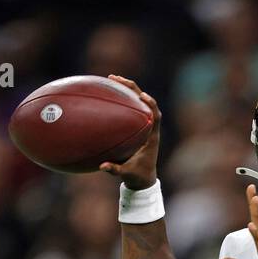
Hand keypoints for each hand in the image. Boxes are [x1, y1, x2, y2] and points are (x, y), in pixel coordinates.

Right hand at [99, 76, 160, 190]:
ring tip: (112, 79)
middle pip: (145, 102)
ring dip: (127, 90)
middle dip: (132, 88)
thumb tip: (102, 167)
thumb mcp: (126, 174)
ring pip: (138, 102)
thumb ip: (115, 170)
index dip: (151, 104)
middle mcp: (149, 128)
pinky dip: (122, 99)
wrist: (144, 180)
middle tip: (116, 78)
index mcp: (152, 138)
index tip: (142, 96)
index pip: (156, 116)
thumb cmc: (137, 176)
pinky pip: (131, 108)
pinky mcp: (137, 126)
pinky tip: (109, 93)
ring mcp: (143, 126)